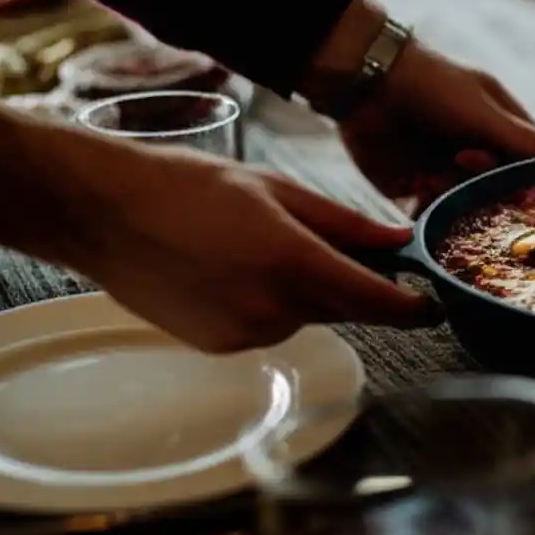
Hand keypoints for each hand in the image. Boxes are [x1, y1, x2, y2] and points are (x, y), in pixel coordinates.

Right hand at [79, 146, 439, 352]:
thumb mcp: (278, 189)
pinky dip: (270, 305)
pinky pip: (270, 328)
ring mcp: (245, 335)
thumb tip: (398, 240)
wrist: (104, 213)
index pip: (377, 303)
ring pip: (307, 318)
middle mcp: (274, 310)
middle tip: (336, 246)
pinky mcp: (220, 348)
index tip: (430, 305)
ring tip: (261, 247)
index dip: (412, 307)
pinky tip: (235, 271)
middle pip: (345, 309)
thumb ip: (346, 223)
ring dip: (306, 292)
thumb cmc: (189, 187)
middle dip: (354, 286)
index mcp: (295, 264)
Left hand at [337, 42, 534, 204]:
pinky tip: (417, 183)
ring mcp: (447, 177)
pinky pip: (430, 216)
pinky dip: (427, 207)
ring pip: (467, 209)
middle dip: (489, 187)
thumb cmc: (434, 86)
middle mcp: (480, 159)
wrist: (364, 82)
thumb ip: (530, 140)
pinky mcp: (413, 192)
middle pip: (502, 195)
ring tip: (436, 165)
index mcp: (505, 133)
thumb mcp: (485, 114)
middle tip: (465, 158)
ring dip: (455, 192)